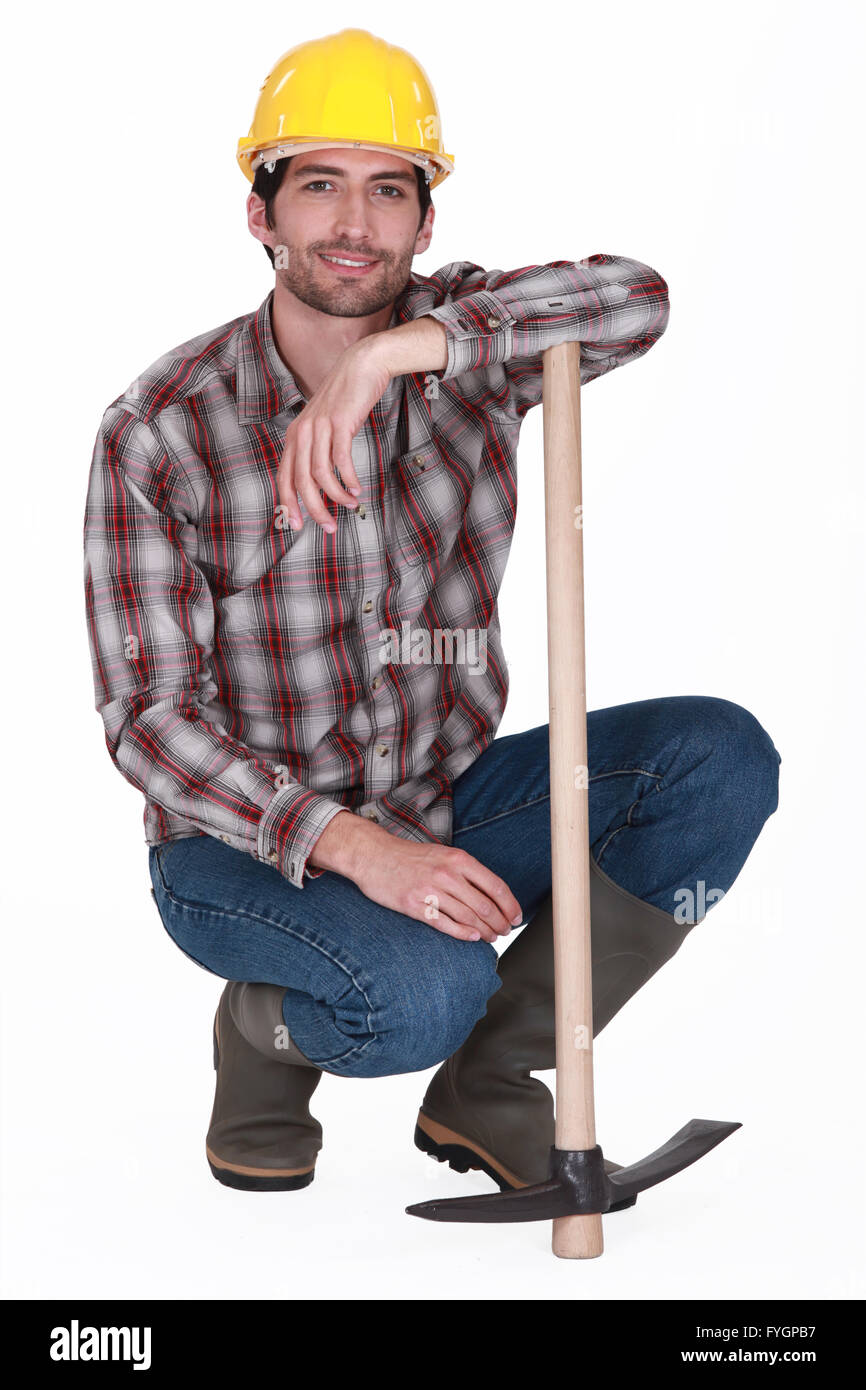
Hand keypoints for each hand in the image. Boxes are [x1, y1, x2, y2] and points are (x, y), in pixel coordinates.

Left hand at [276, 338, 390, 533]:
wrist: (361, 365)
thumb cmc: (345, 399)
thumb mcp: (324, 425)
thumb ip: (318, 449)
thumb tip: (320, 482)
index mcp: (295, 435)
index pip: (284, 477)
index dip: (288, 504)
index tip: (297, 525)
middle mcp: (302, 432)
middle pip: (300, 481)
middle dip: (313, 509)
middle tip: (328, 527)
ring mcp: (320, 427)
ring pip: (319, 474)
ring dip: (335, 496)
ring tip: (350, 506)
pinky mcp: (340, 423)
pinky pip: (340, 459)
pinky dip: (348, 478)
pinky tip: (357, 489)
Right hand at [348, 831, 522, 943]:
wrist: (373, 855)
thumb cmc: (409, 856)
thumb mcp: (443, 854)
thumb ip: (466, 871)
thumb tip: (490, 893)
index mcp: (458, 859)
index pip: (495, 886)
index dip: (510, 905)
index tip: (516, 917)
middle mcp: (448, 874)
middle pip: (484, 905)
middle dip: (500, 922)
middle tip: (505, 931)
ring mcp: (431, 891)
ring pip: (468, 917)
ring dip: (484, 930)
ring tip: (491, 937)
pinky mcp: (415, 906)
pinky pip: (445, 924)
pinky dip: (462, 933)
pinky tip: (472, 937)